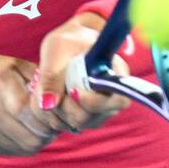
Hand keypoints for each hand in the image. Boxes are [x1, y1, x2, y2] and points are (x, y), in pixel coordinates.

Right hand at [0, 54, 61, 156]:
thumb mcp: (9, 64)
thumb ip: (37, 76)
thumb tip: (61, 93)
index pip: (33, 111)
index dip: (50, 117)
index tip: (57, 113)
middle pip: (31, 134)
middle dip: (48, 132)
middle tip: (52, 124)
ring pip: (24, 146)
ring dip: (38, 139)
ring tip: (39, 128)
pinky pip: (11, 151)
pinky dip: (23, 144)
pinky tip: (22, 133)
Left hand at [30, 11, 132, 133]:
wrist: (64, 47)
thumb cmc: (66, 42)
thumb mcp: (56, 49)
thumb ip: (51, 77)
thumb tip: (48, 104)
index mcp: (116, 72)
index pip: (120, 98)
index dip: (94, 101)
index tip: (71, 91)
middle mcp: (112, 94)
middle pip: (93, 117)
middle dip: (67, 107)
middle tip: (53, 87)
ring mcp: (100, 109)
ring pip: (79, 124)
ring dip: (57, 110)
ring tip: (49, 87)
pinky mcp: (86, 116)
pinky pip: (68, 125)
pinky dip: (54, 114)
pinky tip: (50, 96)